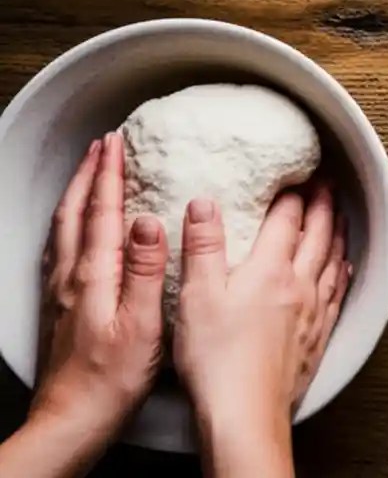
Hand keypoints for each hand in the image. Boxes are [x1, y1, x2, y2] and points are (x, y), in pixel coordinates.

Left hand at [0, 133, 168, 477]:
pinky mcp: (62, 309)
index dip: (108, 175)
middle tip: (102, 145)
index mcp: (95, 277)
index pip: (101, 212)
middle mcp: (73, 278)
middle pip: (76, 213)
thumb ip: (146, 271)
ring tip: (89, 175)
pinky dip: (70, 225)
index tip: (116, 143)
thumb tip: (149, 221)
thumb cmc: (110, 380)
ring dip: (77, 195)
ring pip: (65, 229)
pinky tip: (78, 231)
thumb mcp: (142, 325)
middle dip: (88, 175)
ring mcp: (63, 293)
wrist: (71, 420)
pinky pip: (62, 249)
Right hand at [173, 183, 348, 477]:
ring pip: (334, 261)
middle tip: (327, 184)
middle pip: (319, 235)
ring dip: (338, 233)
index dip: (292, 195)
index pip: (287, 220)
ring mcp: (313, 312)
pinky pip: (338, 293)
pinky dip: (343, 271)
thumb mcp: (195, 295)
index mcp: (269, 270)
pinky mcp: (317, 337)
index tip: (296, 175)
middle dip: (324, 205)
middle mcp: (299, 286)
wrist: (245, 412)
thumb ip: (202, 246)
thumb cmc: (216, 359)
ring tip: (341, 216)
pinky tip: (344, 268)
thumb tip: (204, 203)